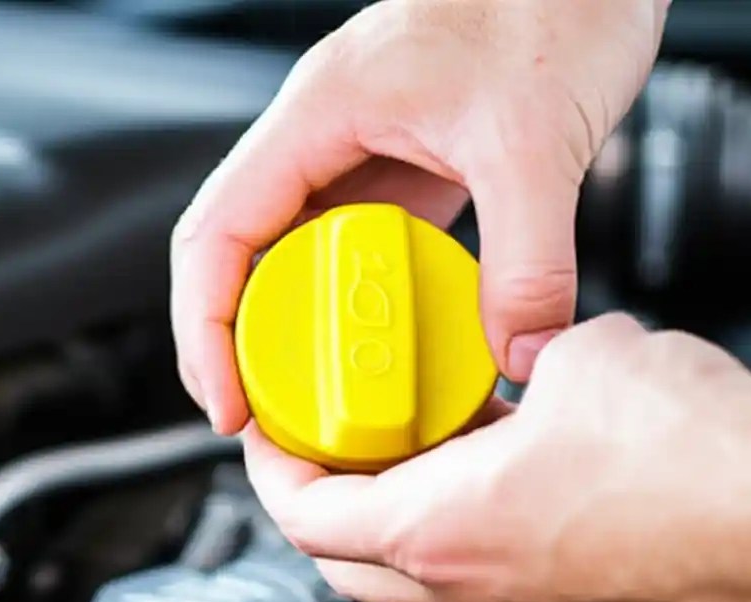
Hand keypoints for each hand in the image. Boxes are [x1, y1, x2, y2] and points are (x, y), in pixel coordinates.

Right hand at [171, 0, 669, 432]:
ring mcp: (355, 154)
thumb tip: (518, 350)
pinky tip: (371, 340)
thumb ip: (531, 258)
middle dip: (232, 340)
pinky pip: (349, 248)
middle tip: (256, 412)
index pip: (217, 232)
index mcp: (317, 115)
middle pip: (235, 253)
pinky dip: (347, 302)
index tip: (227, 396)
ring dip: (287, 326)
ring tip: (304, 395)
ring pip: (286, 255)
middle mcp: (321, 137)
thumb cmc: (546, 4)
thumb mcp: (535, 139)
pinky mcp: (399, 169)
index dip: (204, 325)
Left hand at [243, 313, 750, 601]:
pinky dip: (450, 511)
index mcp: (439, 529)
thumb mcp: (581, 358)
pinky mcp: (562, 599)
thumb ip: (523, 346)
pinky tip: (489, 450)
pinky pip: (470, 558)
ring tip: (403, 429)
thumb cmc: (702, 468)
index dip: (271, 460)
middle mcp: (466, 583)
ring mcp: (515, 600)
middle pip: (338, 551)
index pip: (301, 512)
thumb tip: (524, 341)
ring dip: (384, 499)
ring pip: (404, 562)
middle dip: (314, 488)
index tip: (271, 419)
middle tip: (319, 430)